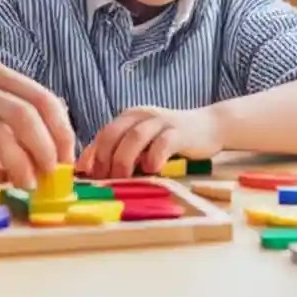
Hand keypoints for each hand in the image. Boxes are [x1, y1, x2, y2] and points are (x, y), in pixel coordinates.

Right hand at [0, 61, 76, 187]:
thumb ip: (12, 105)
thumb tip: (54, 134)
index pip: (43, 98)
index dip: (61, 131)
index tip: (66, 157)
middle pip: (26, 116)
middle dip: (45, 150)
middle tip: (50, 174)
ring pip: (1, 136)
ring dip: (20, 165)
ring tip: (26, 182)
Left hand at [74, 106, 221, 178]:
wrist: (209, 126)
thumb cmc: (170, 140)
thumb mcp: (143, 144)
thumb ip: (121, 152)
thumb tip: (92, 172)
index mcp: (129, 117)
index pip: (102, 135)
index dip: (92, 156)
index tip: (88, 178)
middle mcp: (141, 115)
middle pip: (113, 133)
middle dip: (105, 159)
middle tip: (105, 180)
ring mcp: (161, 121)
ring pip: (135, 136)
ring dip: (124, 160)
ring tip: (123, 178)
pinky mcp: (180, 131)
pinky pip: (163, 142)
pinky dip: (153, 157)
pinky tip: (152, 170)